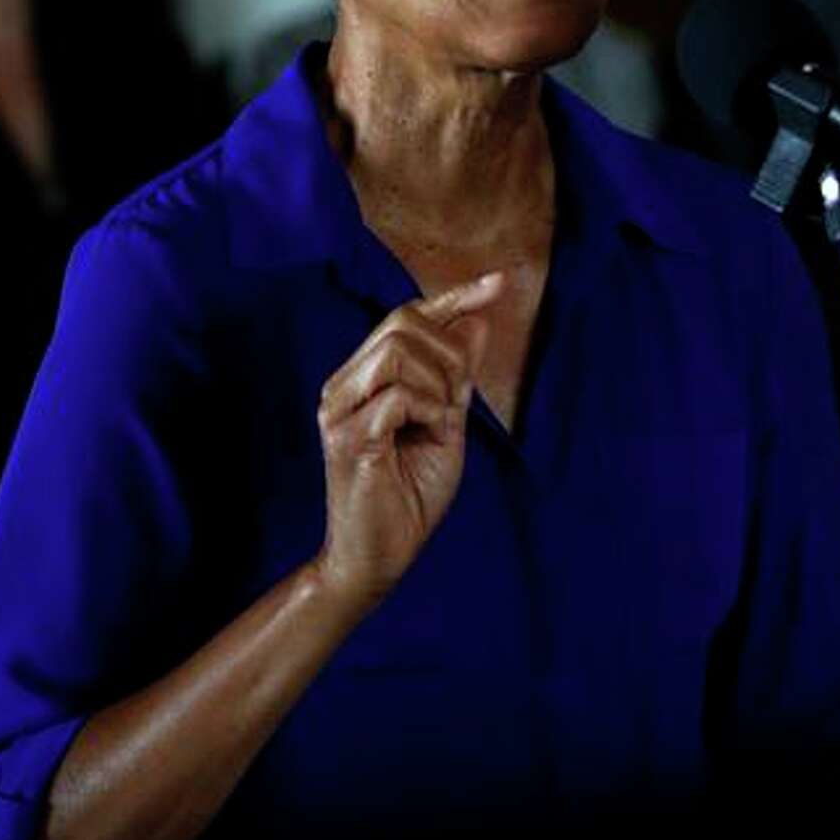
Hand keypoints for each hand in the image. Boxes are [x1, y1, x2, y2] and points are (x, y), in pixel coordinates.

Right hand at [313, 270, 503, 607]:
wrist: (380, 558)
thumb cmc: (408, 497)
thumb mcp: (446, 424)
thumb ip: (457, 375)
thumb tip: (478, 320)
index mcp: (362, 378)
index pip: (405, 316)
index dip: (454, 295)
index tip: (499, 282)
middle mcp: (342, 385)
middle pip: (403, 321)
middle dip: (449, 354)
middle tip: (455, 403)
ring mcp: (339, 409)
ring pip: (399, 351)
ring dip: (438, 385)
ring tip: (436, 424)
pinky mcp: (347, 436)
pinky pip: (399, 395)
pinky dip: (428, 411)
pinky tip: (426, 437)